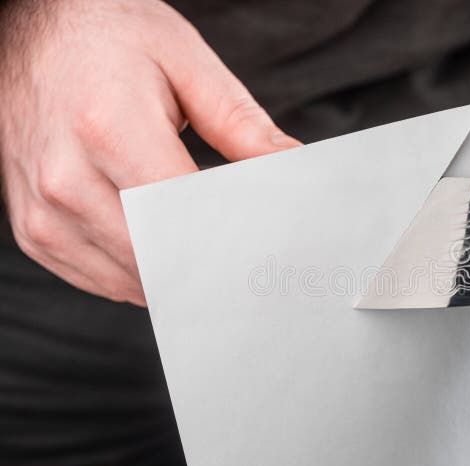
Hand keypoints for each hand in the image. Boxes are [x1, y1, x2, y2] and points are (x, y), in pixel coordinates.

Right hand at [0, 0, 299, 304]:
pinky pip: (103, 281)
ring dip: (182, 273)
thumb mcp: (186, 61)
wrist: (30, 32)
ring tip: (213, 246)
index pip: (186, 218)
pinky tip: (167, 246)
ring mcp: (43, 211)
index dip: (235, 240)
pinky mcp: (35, 231)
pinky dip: (144, 275)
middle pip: (162, 260)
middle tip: (254, 259)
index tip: (271, 249)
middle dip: (216, 263)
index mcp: (108, 128)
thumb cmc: (109, 39)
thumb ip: (240, 123)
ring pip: (136, 282)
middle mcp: (65, 178)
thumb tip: (292, 166)